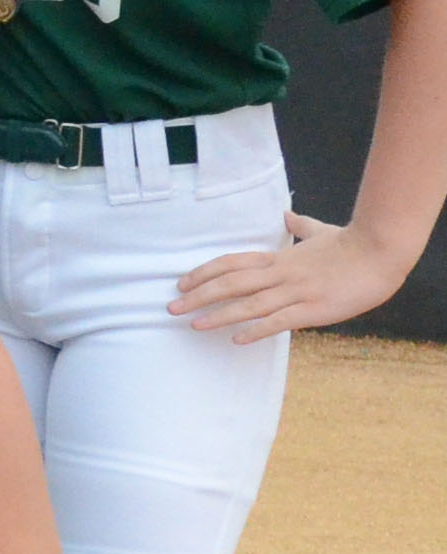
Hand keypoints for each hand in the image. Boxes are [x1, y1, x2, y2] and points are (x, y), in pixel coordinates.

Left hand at [171, 210, 409, 339]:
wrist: (382, 251)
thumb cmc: (352, 244)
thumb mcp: (320, 231)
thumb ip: (300, 226)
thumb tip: (287, 214)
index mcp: (280, 257)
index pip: (232, 263)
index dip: (204, 272)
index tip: (182, 282)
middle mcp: (281, 274)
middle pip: (231, 283)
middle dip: (198, 295)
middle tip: (171, 307)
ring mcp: (296, 292)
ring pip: (250, 303)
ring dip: (219, 314)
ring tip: (193, 324)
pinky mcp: (314, 309)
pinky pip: (279, 321)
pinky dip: (256, 329)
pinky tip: (236, 339)